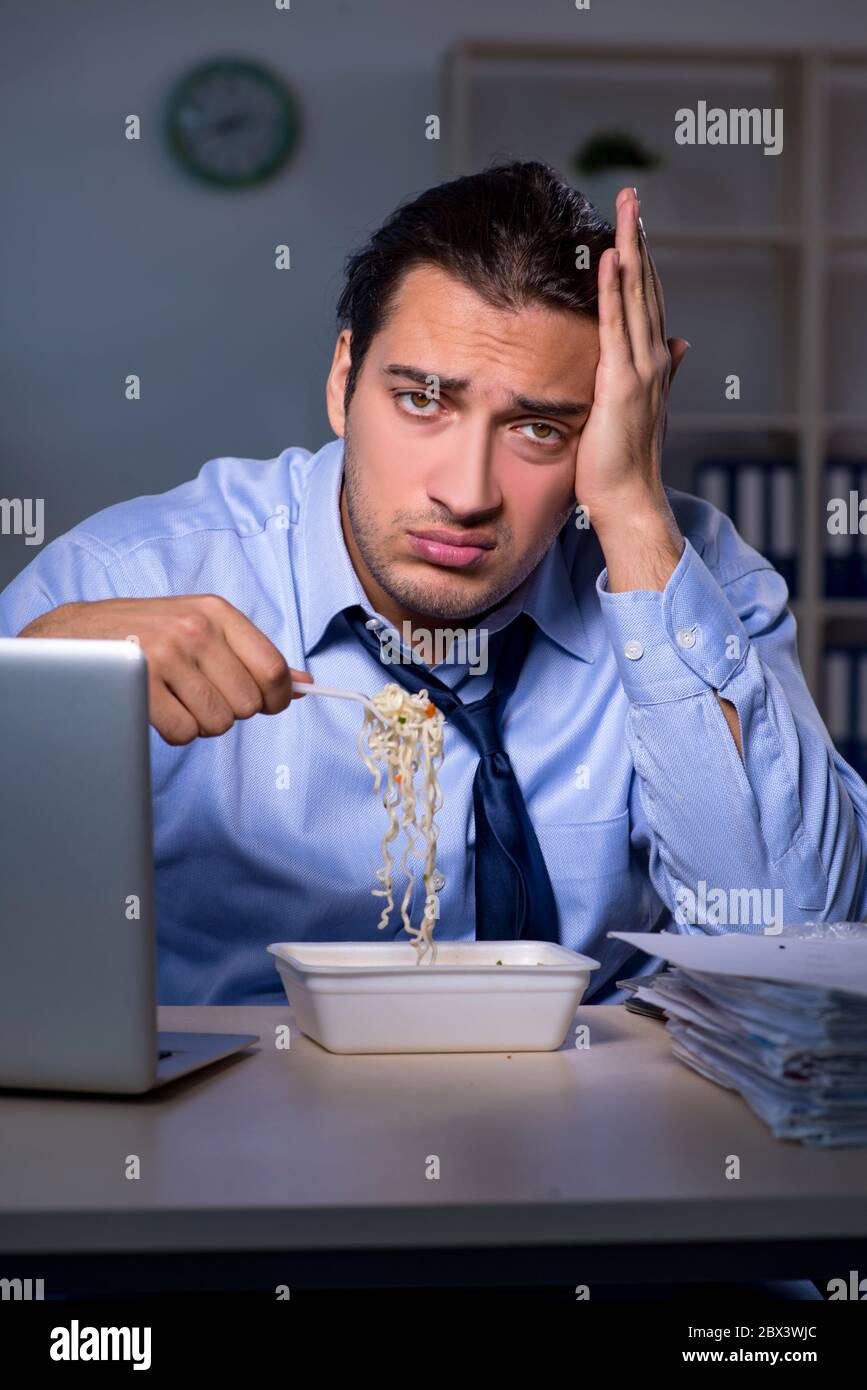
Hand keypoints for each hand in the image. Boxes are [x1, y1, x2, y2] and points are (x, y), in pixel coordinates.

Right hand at [18, 595, 311, 744]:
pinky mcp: (140, 684)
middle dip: (230, 711)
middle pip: (247, 703)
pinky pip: (185, 734)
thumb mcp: (200, 626)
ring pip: (218, 722)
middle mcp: (194, 628)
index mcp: (216, 612)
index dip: (276, 699)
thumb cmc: (143, 633)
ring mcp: (165, 655)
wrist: (71, 635)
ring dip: (201, 723)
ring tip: (177, 700)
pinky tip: (159, 710)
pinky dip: (176, 732)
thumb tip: (303, 684)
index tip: (265, 705)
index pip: (273, 669)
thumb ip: (251, 653)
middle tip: (201, 696)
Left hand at [575, 187, 689, 584]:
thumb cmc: (622, 461)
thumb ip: (659, 371)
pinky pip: (615, 328)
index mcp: (652, 362)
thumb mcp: (637, 407)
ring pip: (635, 297)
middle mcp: (652, 358)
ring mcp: (640, 370)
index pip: (646, 298)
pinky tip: (609, 260)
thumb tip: (680, 344)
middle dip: (636, 239)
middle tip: (630, 195)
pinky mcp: (622, 384)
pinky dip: (613, 292)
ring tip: (623, 209)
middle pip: (645, 285)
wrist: (628, 498)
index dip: (641, 258)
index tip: (632, 221)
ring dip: (628, 250)